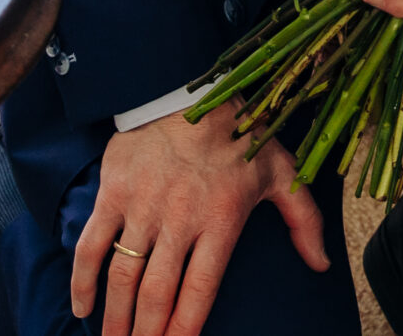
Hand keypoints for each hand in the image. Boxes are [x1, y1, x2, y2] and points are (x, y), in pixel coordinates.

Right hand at [73, 106, 328, 335]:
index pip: (200, 289)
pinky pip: (91, 244)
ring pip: (123, 276)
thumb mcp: (280, 173)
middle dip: (145, 332)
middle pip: (157, 292)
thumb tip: (322, 264)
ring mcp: (143, 206)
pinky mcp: (113, 192)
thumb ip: (303, 220)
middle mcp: (180, 217)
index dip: (184, 328)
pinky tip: (81, 307)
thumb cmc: (239, 137)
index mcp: (221, 218)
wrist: (188, 91)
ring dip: (114, 317)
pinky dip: (82, 280)